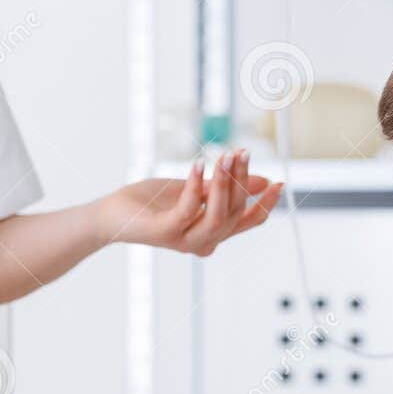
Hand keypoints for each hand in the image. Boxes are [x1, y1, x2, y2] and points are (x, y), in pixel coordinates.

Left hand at [96, 150, 283, 255]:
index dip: (266, 204)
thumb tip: (260, 180)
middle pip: (236, 213)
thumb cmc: (151, 203)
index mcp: (213, 232)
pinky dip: (195, 184)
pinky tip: (198, 163)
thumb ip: (223, 187)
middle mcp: (203, 242)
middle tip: (242, 152)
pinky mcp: (165, 232)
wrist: (112, 215)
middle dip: (242, 180)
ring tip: (226, 156)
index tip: (280, 182)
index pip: (248, 221)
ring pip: (218, 216)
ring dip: (225, 183)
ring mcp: (185, 240)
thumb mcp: (193, 189)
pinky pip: (188, 209)